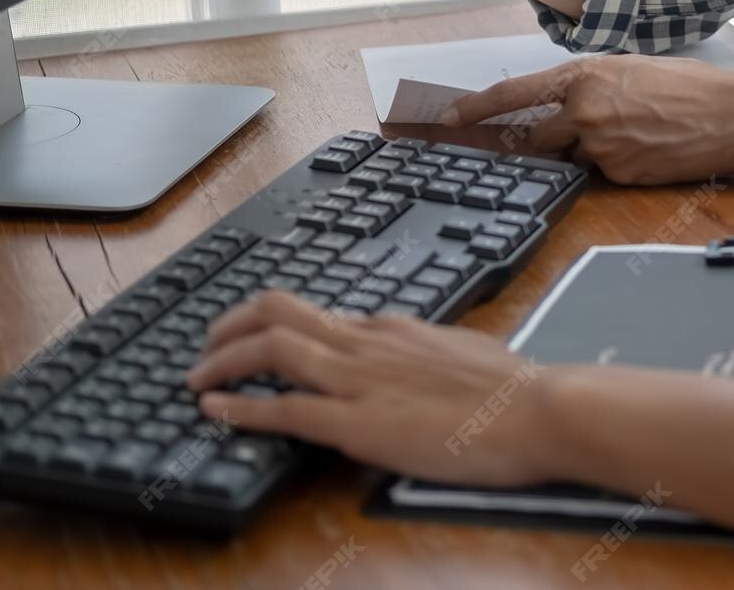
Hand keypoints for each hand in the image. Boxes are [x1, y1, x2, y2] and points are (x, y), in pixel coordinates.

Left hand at [186, 290, 563, 487]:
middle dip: (230, 325)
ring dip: (222, 360)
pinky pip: (285, 409)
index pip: (319, 315)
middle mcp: (367, 342)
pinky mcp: (358, 423)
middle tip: (207, 347)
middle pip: (279, 311)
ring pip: (271, 348)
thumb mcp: (461, 352)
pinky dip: (241, 408)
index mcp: (392, 327)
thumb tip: (417, 359)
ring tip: (195, 378)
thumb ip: (426, 353)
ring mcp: (360, 380)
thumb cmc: (514, 390)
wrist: (537, 410)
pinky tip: (214, 412)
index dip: (275, 326)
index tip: (255, 339)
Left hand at [441, 56, 733, 184]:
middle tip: (580, 131)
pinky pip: (603, 173)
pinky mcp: (620, 175)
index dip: (475, 108)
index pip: (512, 95)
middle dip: (549, 139)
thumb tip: (564, 102)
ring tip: (637, 133)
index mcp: (583, 76)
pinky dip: (619, 164)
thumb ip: (591, 83)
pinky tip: (651, 149)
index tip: (447, 116)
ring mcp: (601, 148)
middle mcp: (584, 112)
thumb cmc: (690, 84)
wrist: (733, 114)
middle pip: (538, 138)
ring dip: (591, 149)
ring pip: (574, 157)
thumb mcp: (630, 68)